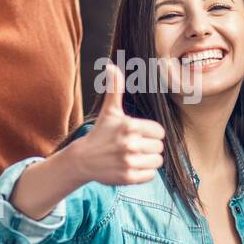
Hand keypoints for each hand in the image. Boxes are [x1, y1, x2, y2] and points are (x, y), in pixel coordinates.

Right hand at [71, 63, 165, 185]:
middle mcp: (130, 144)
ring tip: (133, 157)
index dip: (151, 133)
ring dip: (148, 161)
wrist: (83, 159)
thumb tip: (111, 66)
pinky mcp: (128, 177)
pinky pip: (150, 175)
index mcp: (130, 125)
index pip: (159, 132)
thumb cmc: (100, 133)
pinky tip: (131, 167)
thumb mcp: (109, 111)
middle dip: (150, 147)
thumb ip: (115, 89)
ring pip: (157, 162)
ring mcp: (128, 161)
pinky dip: (144, 173)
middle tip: (134, 147)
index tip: (138, 135)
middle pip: (159, 147)